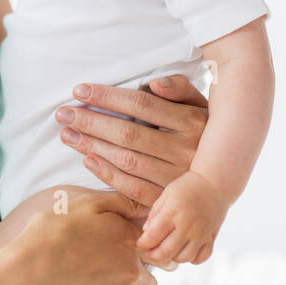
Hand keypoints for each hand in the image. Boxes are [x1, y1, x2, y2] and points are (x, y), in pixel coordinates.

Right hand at [10, 190, 156, 284]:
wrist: (23, 279)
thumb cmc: (48, 237)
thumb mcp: (81, 206)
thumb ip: (118, 203)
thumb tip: (142, 205)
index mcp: (128, 241)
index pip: (152, 249)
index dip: (139, 253)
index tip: (128, 257)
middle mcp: (131, 271)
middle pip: (149, 282)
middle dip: (134, 281)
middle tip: (106, 275)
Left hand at [56, 75, 207, 216]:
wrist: (223, 178)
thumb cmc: (203, 131)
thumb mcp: (200, 104)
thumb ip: (180, 88)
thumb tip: (153, 84)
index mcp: (193, 122)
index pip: (142, 105)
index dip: (108, 97)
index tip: (79, 91)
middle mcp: (186, 151)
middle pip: (129, 133)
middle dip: (91, 121)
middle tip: (63, 114)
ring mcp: (176, 179)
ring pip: (128, 161)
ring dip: (92, 146)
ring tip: (68, 134)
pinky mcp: (167, 200)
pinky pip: (132, 189)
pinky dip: (107, 174)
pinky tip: (87, 159)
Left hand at [136, 171, 227, 265]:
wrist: (214, 183)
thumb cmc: (188, 187)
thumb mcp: (166, 194)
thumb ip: (155, 213)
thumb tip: (145, 232)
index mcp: (173, 212)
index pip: (153, 235)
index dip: (143, 243)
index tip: (140, 244)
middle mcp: (187, 225)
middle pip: (167, 251)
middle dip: (154, 255)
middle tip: (150, 252)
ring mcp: (200, 233)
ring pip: (184, 258)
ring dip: (173, 258)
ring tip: (168, 250)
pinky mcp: (211, 238)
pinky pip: (201, 257)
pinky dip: (192, 259)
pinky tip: (186, 250)